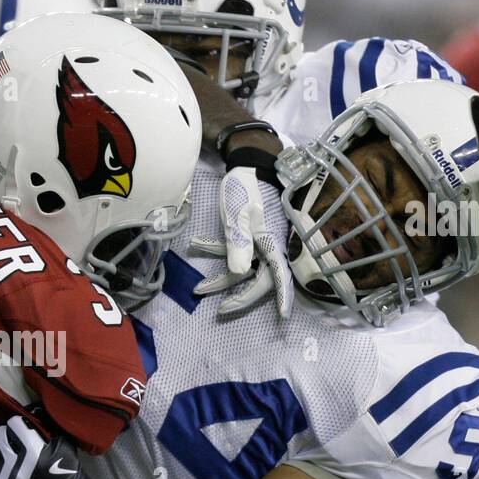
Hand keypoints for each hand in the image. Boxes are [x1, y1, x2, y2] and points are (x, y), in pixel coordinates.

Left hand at [0, 415, 93, 478]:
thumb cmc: (63, 467)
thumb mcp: (63, 442)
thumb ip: (46, 423)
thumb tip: (29, 408)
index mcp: (33, 453)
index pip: (14, 423)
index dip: (20, 423)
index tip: (23, 427)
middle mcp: (14, 467)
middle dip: (7, 433)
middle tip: (14, 439)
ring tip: (5, 448)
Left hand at [190, 167, 293, 318]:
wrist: (247, 161)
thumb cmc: (246, 187)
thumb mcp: (239, 216)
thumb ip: (238, 244)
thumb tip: (240, 273)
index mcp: (272, 243)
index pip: (278, 276)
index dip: (282, 298)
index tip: (282, 317)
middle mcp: (269, 245)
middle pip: (258, 278)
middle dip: (238, 295)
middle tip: (219, 308)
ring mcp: (259, 239)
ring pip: (243, 266)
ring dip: (222, 277)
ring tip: (198, 287)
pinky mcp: (248, 232)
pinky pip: (235, 249)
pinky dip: (217, 251)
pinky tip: (196, 245)